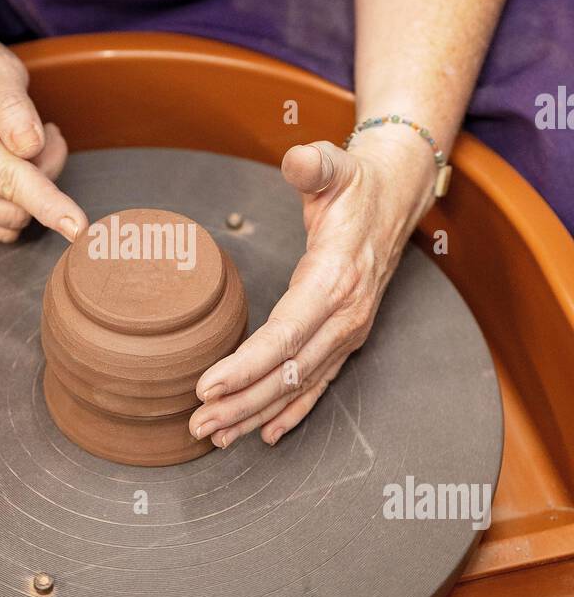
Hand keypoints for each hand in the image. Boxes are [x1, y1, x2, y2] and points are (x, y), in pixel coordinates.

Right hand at [0, 23, 86, 242]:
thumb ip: (14, 105)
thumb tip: (31, 146)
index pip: (9, 178)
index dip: (47, 202)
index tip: (76, 228)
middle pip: (22, 200)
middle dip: (46, 167)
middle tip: (41, 130)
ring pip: (17, 216)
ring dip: (33, 187)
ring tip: (18, 144)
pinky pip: (3, 226)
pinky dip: (16, 203)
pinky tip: (5, 168)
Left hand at [190, 132, 435, 446]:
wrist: (396, 197)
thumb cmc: (356, 184)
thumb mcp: (335, 165)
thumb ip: (314, 164)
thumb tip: (298, 161)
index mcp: (335, 279)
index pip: (285, 334)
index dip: (245, 365)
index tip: (207, 385)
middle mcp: (346, 315)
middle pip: (287, 372)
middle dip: (241, 403)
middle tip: (199, 424)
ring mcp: (348, 332)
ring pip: (299, 386)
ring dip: (257, 414)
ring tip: (217, 436)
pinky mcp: (346, 338)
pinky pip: (316, 384)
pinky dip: (291, 412)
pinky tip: (265, 433)